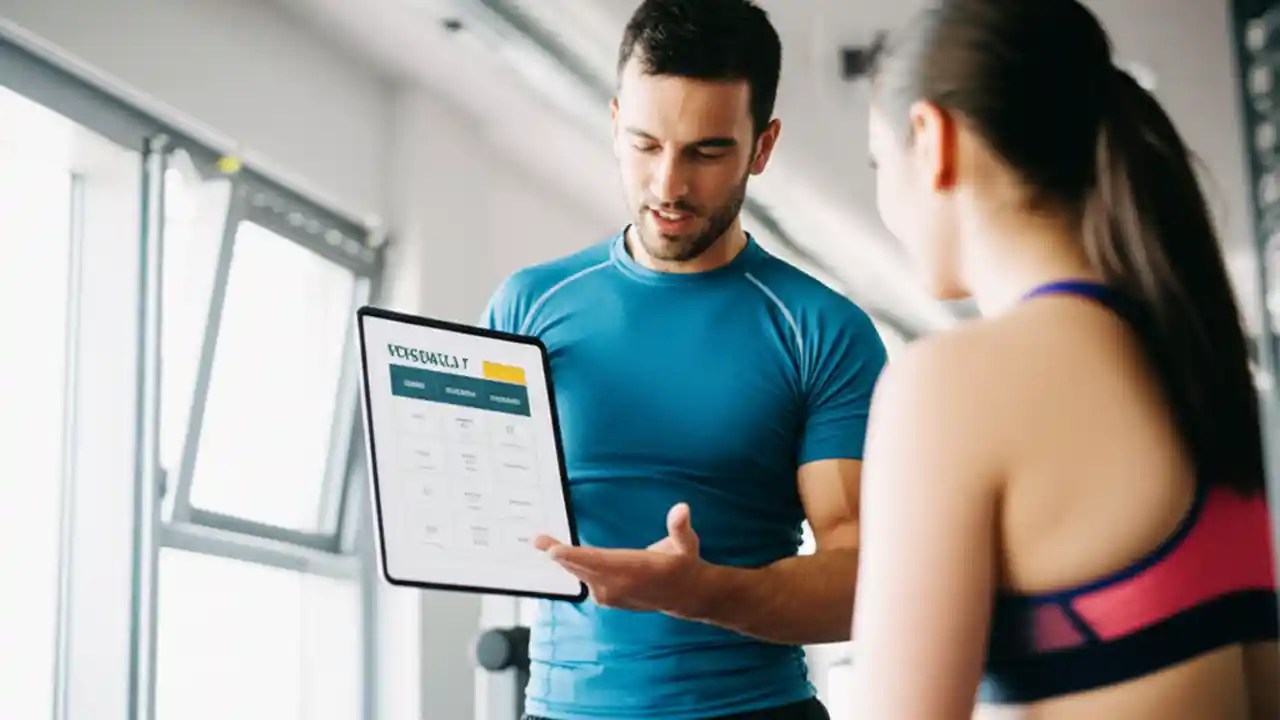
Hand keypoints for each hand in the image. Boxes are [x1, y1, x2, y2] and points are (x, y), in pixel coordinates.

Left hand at [534, 503, 706, 615]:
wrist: (684, 595)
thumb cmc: (683, 563)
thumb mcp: (687, 544)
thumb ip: (680, 528)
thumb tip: (682, 508)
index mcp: (636, 570)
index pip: (600, 562)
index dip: (576, 557)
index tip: (554, 551)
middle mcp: (619, 585)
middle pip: (583, 568)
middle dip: (559, 554)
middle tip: (538, 539)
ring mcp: (611, 594)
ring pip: (580, 574)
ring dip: (562, 559)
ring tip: (542, 541)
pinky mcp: (606, 598)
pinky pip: (583, 579)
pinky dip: (572, 567)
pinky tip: (561, 555)